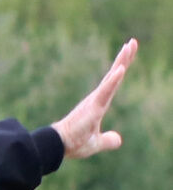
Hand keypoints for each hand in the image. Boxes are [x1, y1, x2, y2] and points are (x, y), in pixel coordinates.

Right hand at [54, 40, 136, 159]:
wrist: (57, 147)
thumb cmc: (72, 144)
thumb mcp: (95, 143)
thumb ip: (107, 140)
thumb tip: (118, 140)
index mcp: (98, 105)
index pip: (113, 83)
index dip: (121, 68)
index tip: (128, 52)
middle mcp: (97, 99)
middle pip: (114, 75)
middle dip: (124, 58)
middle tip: (132, 42)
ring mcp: (94, 101)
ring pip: (112, 78)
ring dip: (121, 62)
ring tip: (129, 46)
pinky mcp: (92, 107)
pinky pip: (105, 91)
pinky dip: (114, 80)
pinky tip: (121, 69)